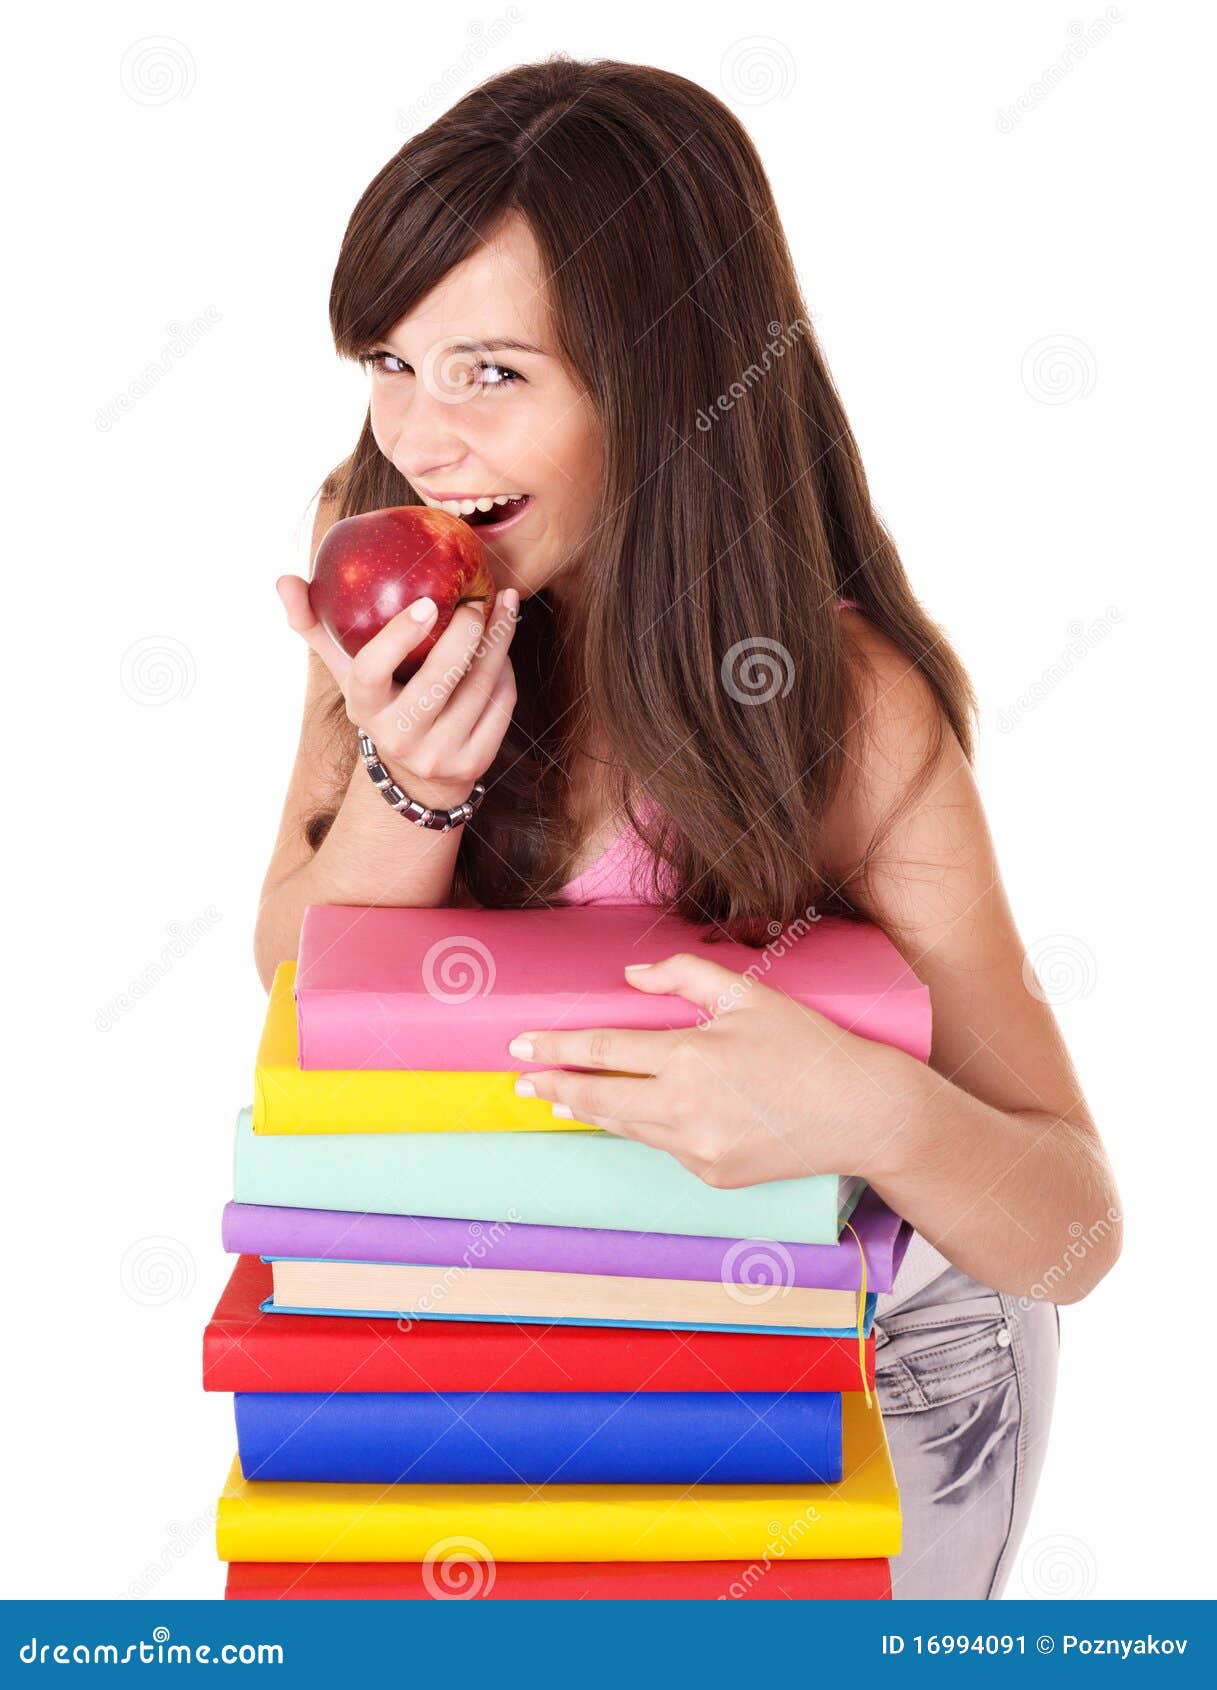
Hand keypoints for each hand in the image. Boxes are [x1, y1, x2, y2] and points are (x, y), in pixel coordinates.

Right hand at [276, 575, 519, 806]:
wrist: (416, 776)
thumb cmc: (383, 702)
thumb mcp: (348, 672)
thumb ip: (316, 627)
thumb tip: (285, 580)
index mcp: (364, 709)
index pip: (372, 672)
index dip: (398, 636)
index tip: (428, 602)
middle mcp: (399, 738)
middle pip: (439, 678)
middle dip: (467, 632)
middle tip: (478, 600)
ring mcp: (438, 755)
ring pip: (479, 688)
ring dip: (498, 643)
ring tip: (503, 610)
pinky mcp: (473, 764)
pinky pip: (500, 705)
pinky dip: (506, 672)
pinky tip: (504, 650)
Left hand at [508, 951, 915, 1187]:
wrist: (861, 1113)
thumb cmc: (808, 1046)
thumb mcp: (750, 994)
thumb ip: (685, 977)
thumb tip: (632, 976)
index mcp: (690, 1057)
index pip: (602, 1051)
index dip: (556, 1049)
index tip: (521, 1046)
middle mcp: (685, 1109)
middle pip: (598, 1098)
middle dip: (554, 1087)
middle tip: (521, 1080)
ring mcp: (697, 1149)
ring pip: (627, 1126)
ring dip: (590, 1112)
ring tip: (560, 1100)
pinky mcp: (713, 1176)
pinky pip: (666, 1147)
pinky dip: (648, 1128)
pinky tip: (636, 1116)